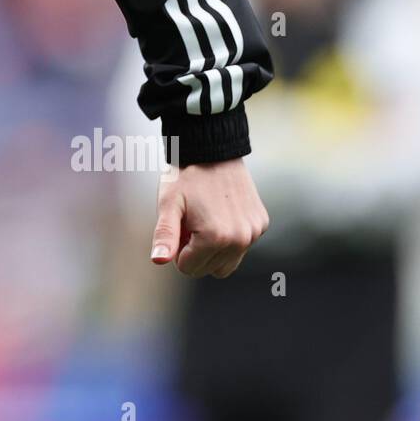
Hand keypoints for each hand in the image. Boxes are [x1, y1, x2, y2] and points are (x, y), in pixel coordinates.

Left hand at [150, 157, 268, 277]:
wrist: (214, 150)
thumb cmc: (186, 177)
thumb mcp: (169, 204)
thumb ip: (165, 235)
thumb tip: (158, 260)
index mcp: (215, 238)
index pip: (188, 268)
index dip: (178, 248)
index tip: (180, 225)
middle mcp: (240, 240)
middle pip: (209, 269)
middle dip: (195, 251)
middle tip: (191, 221)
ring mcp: (254, 232)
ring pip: (227, 263)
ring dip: (213, 249)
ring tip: (205, 219)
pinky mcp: (262, 223)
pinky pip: (242, 246)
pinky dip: (230, 238)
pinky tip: (221, 212)